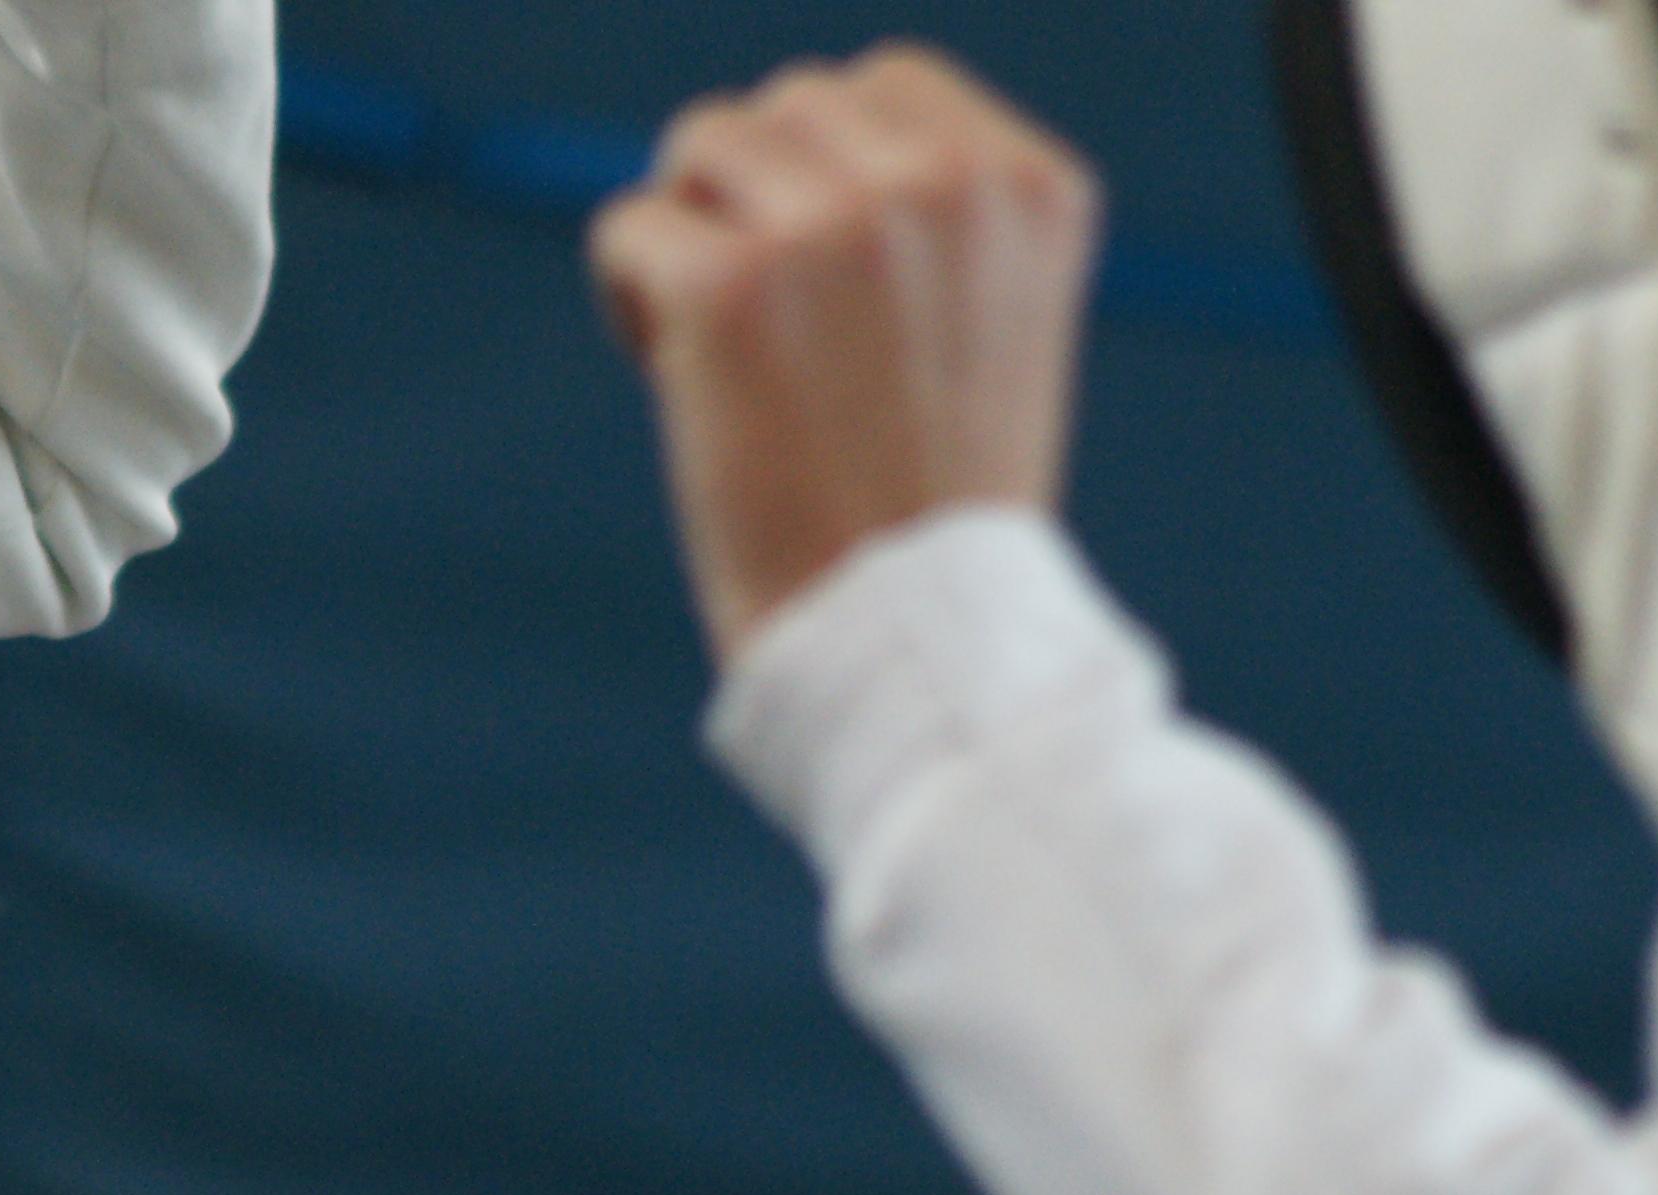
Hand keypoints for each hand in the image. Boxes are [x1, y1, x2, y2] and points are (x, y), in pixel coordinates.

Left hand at [588, 47, 1102, 660]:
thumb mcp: (983, 331)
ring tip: (719, 349)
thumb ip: (924, 224)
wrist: (910, 645)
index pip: (890, 87)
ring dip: (690, 234)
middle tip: (766, 329)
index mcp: (1029, 188)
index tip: (823, 278)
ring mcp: (834, 225)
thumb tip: (792, 142)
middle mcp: (942, 185)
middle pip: (789, 106)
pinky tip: (670, 371)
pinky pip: (629, 225)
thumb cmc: (933, 516)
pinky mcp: (730, 284)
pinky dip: (628, 296)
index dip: (829, 172)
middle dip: (755, 201)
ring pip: (702, 145)